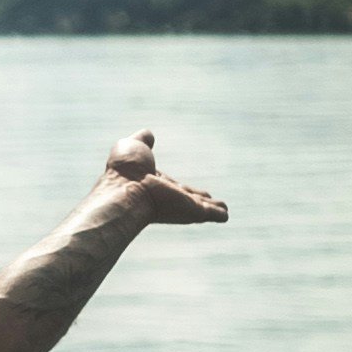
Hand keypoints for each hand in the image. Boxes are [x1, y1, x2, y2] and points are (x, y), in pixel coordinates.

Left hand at [103, 129, 227, 223]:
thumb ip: (142, 140)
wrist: (128, 188)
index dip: (179, 187)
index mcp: (155, 183)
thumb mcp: (132, 147)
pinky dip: (218, 214)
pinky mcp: (192, 210)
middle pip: (187, 198)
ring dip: (212, 207)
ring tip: (224, 210)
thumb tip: (148, 134)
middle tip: (210, 202)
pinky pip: (208, 213)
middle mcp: (168, 196)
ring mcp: (180, 204)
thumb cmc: (126, 170)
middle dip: (198, 201)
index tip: (186, 190)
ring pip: (200, 206)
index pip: (171, 185)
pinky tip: (225, 216)